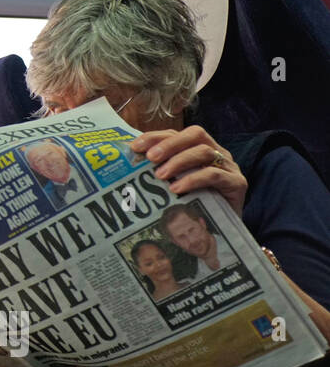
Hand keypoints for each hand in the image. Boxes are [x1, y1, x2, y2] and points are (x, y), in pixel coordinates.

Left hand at [131, 125, 247, 214]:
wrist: (221, 233)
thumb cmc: (193, 207)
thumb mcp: (173, 186)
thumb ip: (158, 173)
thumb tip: (128, 166)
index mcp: (198, 149)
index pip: (176, 133)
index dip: (155, 136)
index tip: (135, 147)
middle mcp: (216, 153)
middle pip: (195, 134)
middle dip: (169, 144)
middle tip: (150, 158)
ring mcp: (229, 166)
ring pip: (204, 151)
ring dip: (178, 161)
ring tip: (160, 176)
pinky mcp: (237, 183)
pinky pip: (215, 174)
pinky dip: (193, 179)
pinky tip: (177, 189)